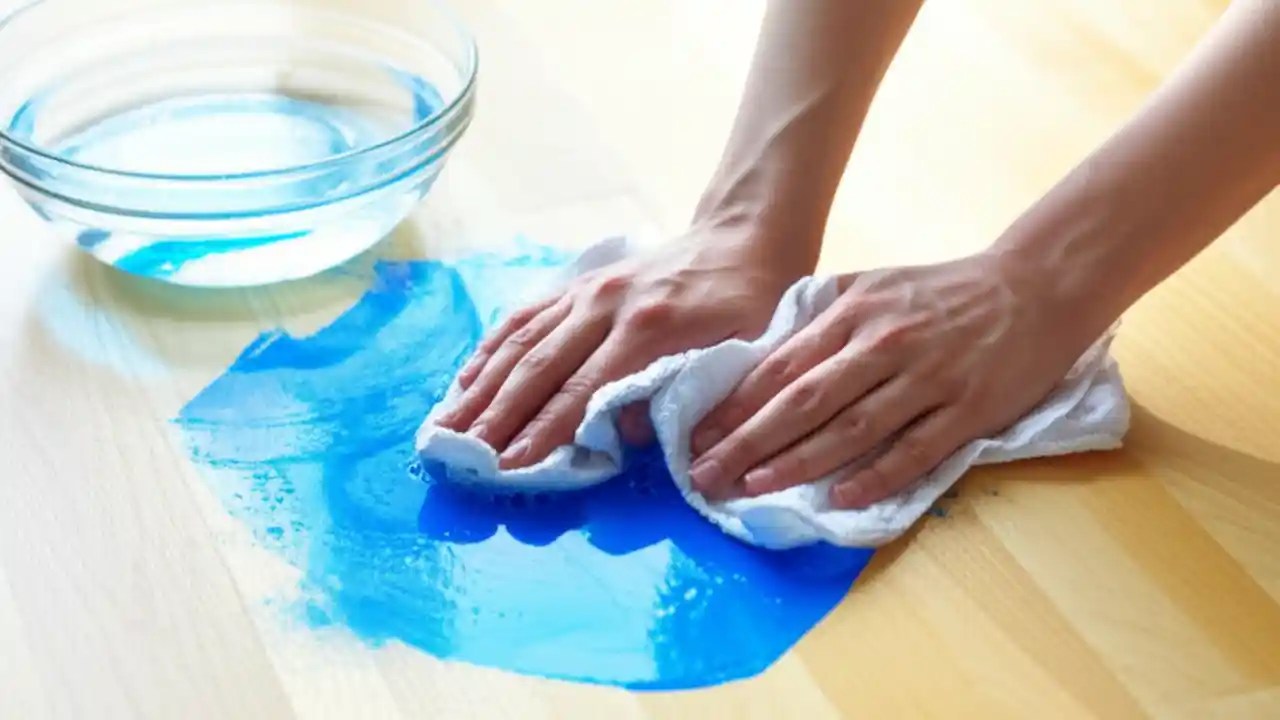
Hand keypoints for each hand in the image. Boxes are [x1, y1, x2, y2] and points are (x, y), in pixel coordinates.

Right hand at [435, 225, 812, 467]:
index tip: (510, 466)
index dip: (544, 431)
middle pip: (539, 367)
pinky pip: (525, 316)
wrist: (743, 238)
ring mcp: (587, 291)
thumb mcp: (738, 355)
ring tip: (448, 425)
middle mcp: (606, 306)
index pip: (583, 389)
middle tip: (462, 456)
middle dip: (497, 415)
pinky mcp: (579, 285)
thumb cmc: (749, 306)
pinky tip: (466, 377)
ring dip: (482, 385)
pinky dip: (491, 348)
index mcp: (648, 328)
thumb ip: (687, 397)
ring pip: (521, 341)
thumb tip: (624, 435)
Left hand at [688, 251, 1100, 508]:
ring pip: (850, 430)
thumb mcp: (873, 286)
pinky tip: (838, 499)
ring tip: (752, 489)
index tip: (696, 437)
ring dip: (797, 464)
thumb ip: (821, 318)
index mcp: (852, 312)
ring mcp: (927, 378)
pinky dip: (875, 477)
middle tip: (704, 475)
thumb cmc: (942, 292)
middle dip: (746, 442)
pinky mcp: (967, 409)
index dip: (734, 406)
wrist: (1034, 287)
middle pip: (802, 402)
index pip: (780, 366)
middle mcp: (882, 343)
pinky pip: (914, 450)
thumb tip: (762, 360)